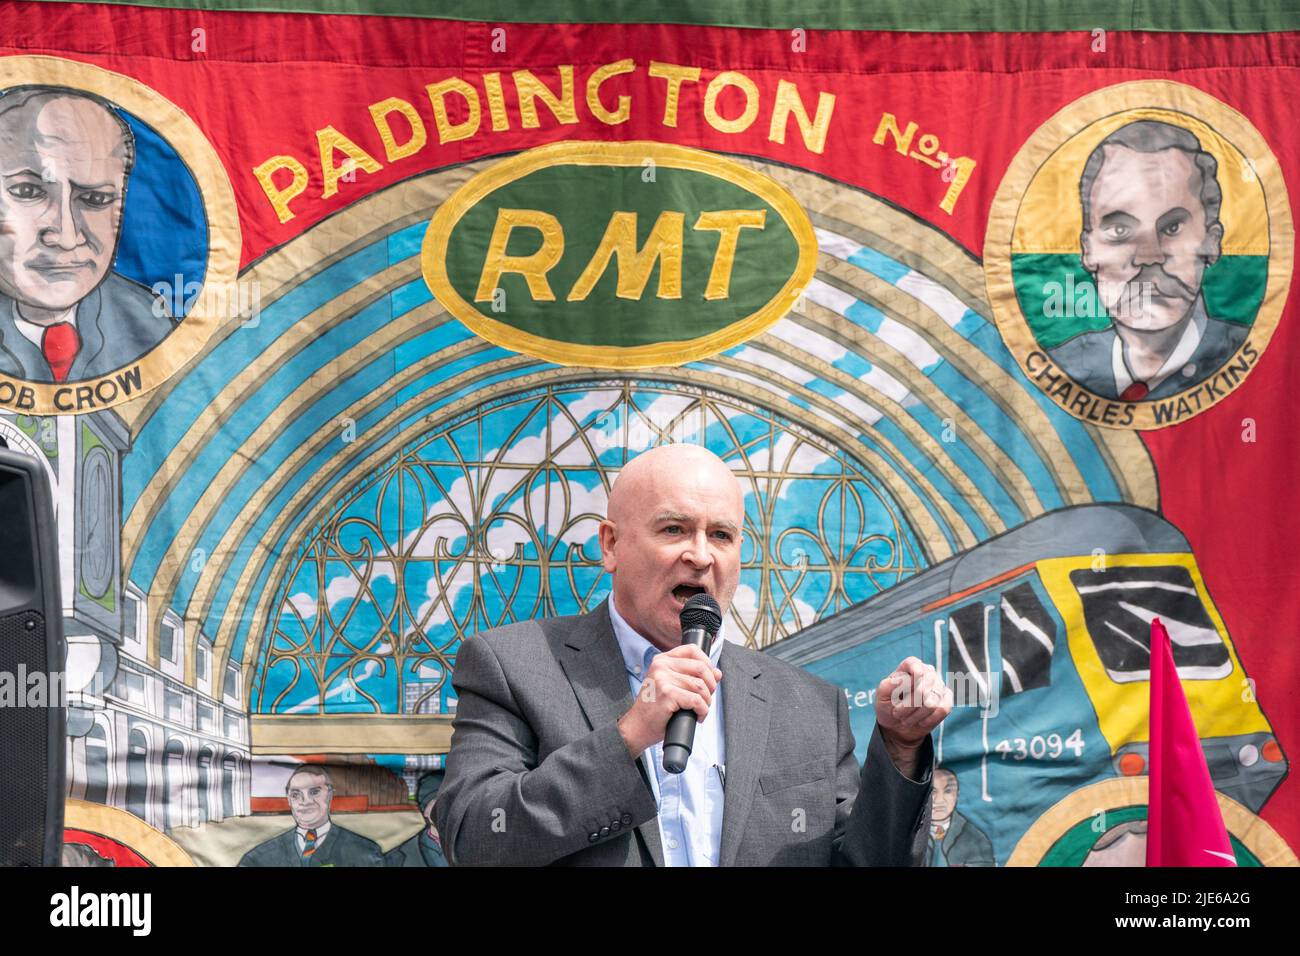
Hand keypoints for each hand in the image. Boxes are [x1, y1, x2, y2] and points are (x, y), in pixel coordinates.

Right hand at [617, 644, 720, 756]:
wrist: (638, 726)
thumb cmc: (656, 708)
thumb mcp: (673, 685)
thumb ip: (693, 676)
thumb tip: (717, 672)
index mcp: (662, 660)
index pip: (692, 650)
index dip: (707, 663)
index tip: (710, 678)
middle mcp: (661, 666)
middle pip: (700, 667)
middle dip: (711, 685)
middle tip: (706, 698)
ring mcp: (663, 679)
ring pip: (700, 686)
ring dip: (706, 701)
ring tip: (700, 709)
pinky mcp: (667, 694)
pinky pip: (696, 700)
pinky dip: (702, 710)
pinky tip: (697, 716)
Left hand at [874, 657, 952, 774]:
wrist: (898, 726)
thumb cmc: (888, 706)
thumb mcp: (881, 697)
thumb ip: (887, 686)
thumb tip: (903, 679)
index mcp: (909, 667)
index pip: (914, 664)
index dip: (915, 670)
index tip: (915, 676)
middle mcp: (926, 673)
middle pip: (923, 687)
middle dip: (908, 705)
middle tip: (897, 713)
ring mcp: (938, 686)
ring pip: (932, 702)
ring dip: (915, 715)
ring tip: (906, 718)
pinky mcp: (946, 700)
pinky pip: (942, 709)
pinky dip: (929, 719)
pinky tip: (920, 721)